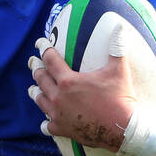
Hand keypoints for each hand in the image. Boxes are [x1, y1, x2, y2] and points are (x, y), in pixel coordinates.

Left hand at [27, 28, 135, 149]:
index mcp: (68, 80)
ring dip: (36, 92)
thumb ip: (116, 47)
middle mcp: (58, 97)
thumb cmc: (120, 98)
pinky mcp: (62, 129)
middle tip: (33, 63)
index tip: (40, 43)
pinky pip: (48, 125)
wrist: (122, 129)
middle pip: (41, 79)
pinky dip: (46, 122)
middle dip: (36, 69)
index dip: (44, 49)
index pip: (50, 60)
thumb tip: (120, 26)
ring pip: (40, 100)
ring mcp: (58, 114)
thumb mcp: (118, 70)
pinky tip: (46, 122)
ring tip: (33, 89)